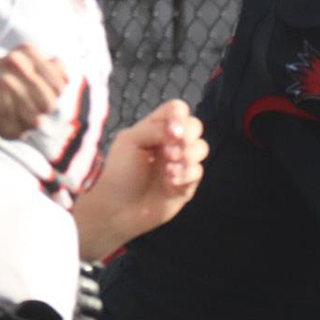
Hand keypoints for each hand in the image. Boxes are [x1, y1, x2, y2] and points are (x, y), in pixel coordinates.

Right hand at [0, 45, 67, 139]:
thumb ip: (48, 71)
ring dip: (21, 125)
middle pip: (49, 104)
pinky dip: (8, 132)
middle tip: (13, 108)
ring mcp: (5, 82)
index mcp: (26, 52)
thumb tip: (66, 71)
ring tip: (3, 114)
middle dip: (35, 114)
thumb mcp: (21, 74)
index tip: (28, 95)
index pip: (60, 85)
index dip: (48, 98)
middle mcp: (17, 62)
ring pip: (35, 120)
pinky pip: (18, 131)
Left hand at [72, 99, 208, 260]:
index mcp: (156, 129)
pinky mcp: (186, 185)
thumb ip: (154, 128)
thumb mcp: (129, 141)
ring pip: (201, 148)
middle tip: (171, 151)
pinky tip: (171, 181)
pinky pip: (198, 172)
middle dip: (188, 136)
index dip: (180, 116)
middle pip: (195, 126)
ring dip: (188, 155)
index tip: (171, 131)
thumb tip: (178, 131)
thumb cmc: (119, 172)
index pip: (177, 110)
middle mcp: (171, 143)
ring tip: (170, 168)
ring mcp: (180, 164)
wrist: (117, 208)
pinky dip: (186, 174)